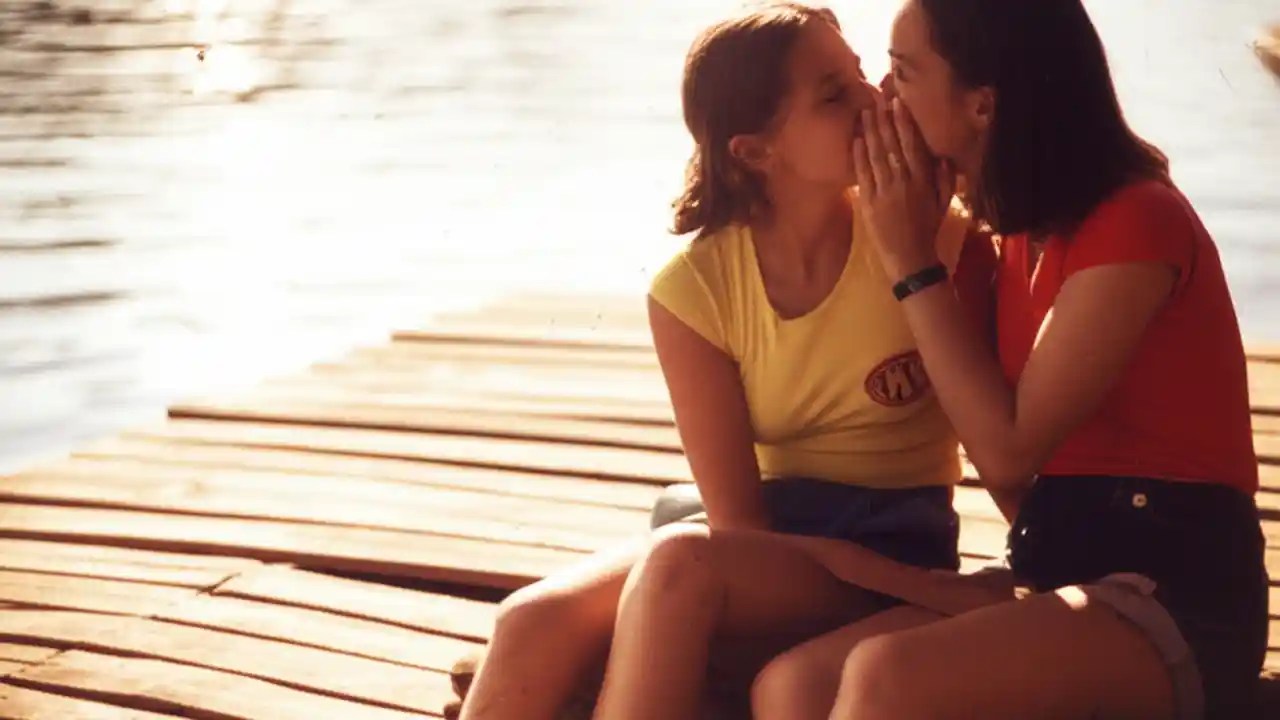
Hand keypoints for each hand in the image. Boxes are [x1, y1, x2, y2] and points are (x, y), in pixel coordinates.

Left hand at [853, 96, 954, 279]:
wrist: (910, 259)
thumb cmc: (927, 230)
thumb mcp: (943, 204)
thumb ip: (945, 179)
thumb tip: (943, 156)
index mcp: (923, 181)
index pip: (912, 145)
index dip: (904, 122)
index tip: (898, 103)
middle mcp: (903, 182)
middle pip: (891, 145)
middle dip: (884, 120)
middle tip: (877, 98)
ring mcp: (884, 192)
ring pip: (876, 156)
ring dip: (870, 132)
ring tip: (865, 112)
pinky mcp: (869, 202)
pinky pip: (863, 174)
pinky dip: (859, 156)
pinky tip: (856, 139)